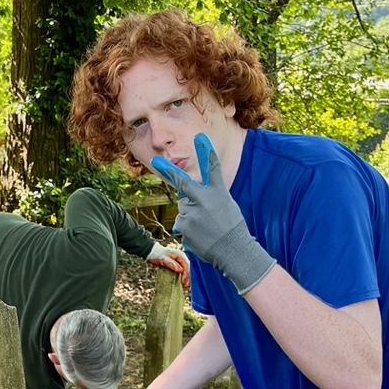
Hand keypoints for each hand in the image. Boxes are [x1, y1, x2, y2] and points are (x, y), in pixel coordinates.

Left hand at [146, 241, 190, 287]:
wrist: (152, 252)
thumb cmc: (157, 255)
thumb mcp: (163, 259)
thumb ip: (171, 264)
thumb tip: (181, 270)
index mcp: (180, 255)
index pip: (186, 265)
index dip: (186, 274)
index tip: (183, 282)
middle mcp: (181, 258)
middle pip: (187, 268)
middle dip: (187, 277)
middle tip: (186, 286)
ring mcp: (179, 261)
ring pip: (185, 270)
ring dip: (186, 278)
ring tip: (185, 286)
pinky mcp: (177, 264)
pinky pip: (182, 271)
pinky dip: (182, 276)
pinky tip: (182, 282)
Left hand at [150, 133, 275, 294]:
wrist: (233, 251)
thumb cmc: (232, 228)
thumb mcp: (226, 206)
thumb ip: (205, 200)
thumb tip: (184, 205)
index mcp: (219, 192)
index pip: (212, 169)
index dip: (206, 152)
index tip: (200, 137)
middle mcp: (204, 200)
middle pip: (183, 183)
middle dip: (168, 170)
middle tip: (155, 160)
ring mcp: (192, 212)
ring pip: (184, 209)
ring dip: (191, 216)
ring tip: (206, 227)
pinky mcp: (184, 226)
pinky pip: (182, 223)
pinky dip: (189, 229)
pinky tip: (201, 235)